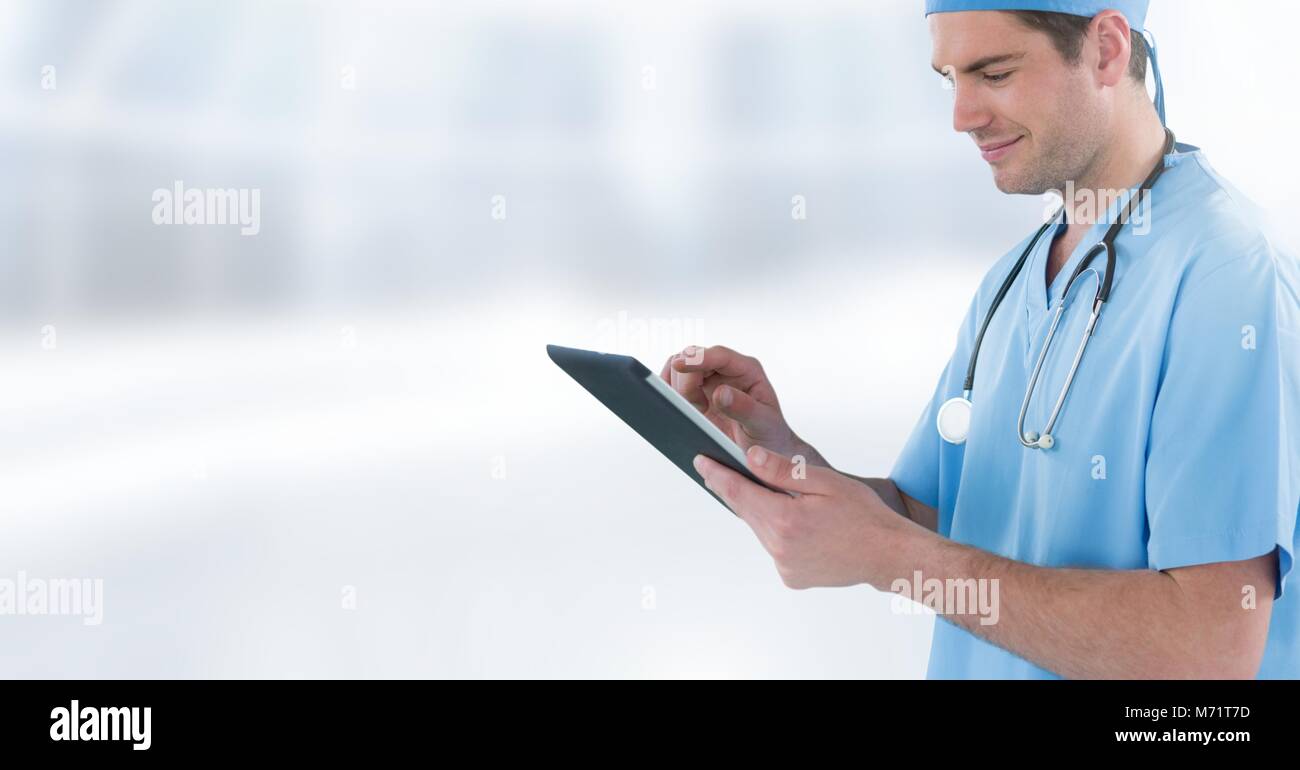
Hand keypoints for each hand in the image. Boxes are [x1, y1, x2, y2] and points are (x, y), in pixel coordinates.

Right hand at [660, 345, 819, 461]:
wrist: (764, 450)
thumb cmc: (770, 434)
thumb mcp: (762, 423)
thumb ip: (744, 408)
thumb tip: (721, 393)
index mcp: (747, 370)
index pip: (719, 355)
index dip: (698, 358)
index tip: (680, 365)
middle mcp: (727, 370)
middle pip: (694, 358)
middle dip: (686, 379)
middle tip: (697, 406)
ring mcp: (710, 380)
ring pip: (681, 368)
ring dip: (678, 388)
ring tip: (695, 411)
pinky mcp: (698, 393)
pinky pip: (675, 383)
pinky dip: (670, 392)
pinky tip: (678, 407)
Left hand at [693, 445, 917, 589]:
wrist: (888, 556)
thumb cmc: (864, 516)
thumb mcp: (826, 483)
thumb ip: (785, 470)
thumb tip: (750, 457)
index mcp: (785, 520)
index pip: (739, 492)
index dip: (717, 474)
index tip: (700, 461)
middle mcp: (779, 547)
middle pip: (747, 511)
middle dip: (736, 490)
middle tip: (719, 469)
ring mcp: (784, 566)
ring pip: (761, 530)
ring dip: (762, 512)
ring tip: (775, 496)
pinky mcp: (791, 577)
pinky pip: (775, 548)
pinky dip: (779, 533)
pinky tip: (798, 525)